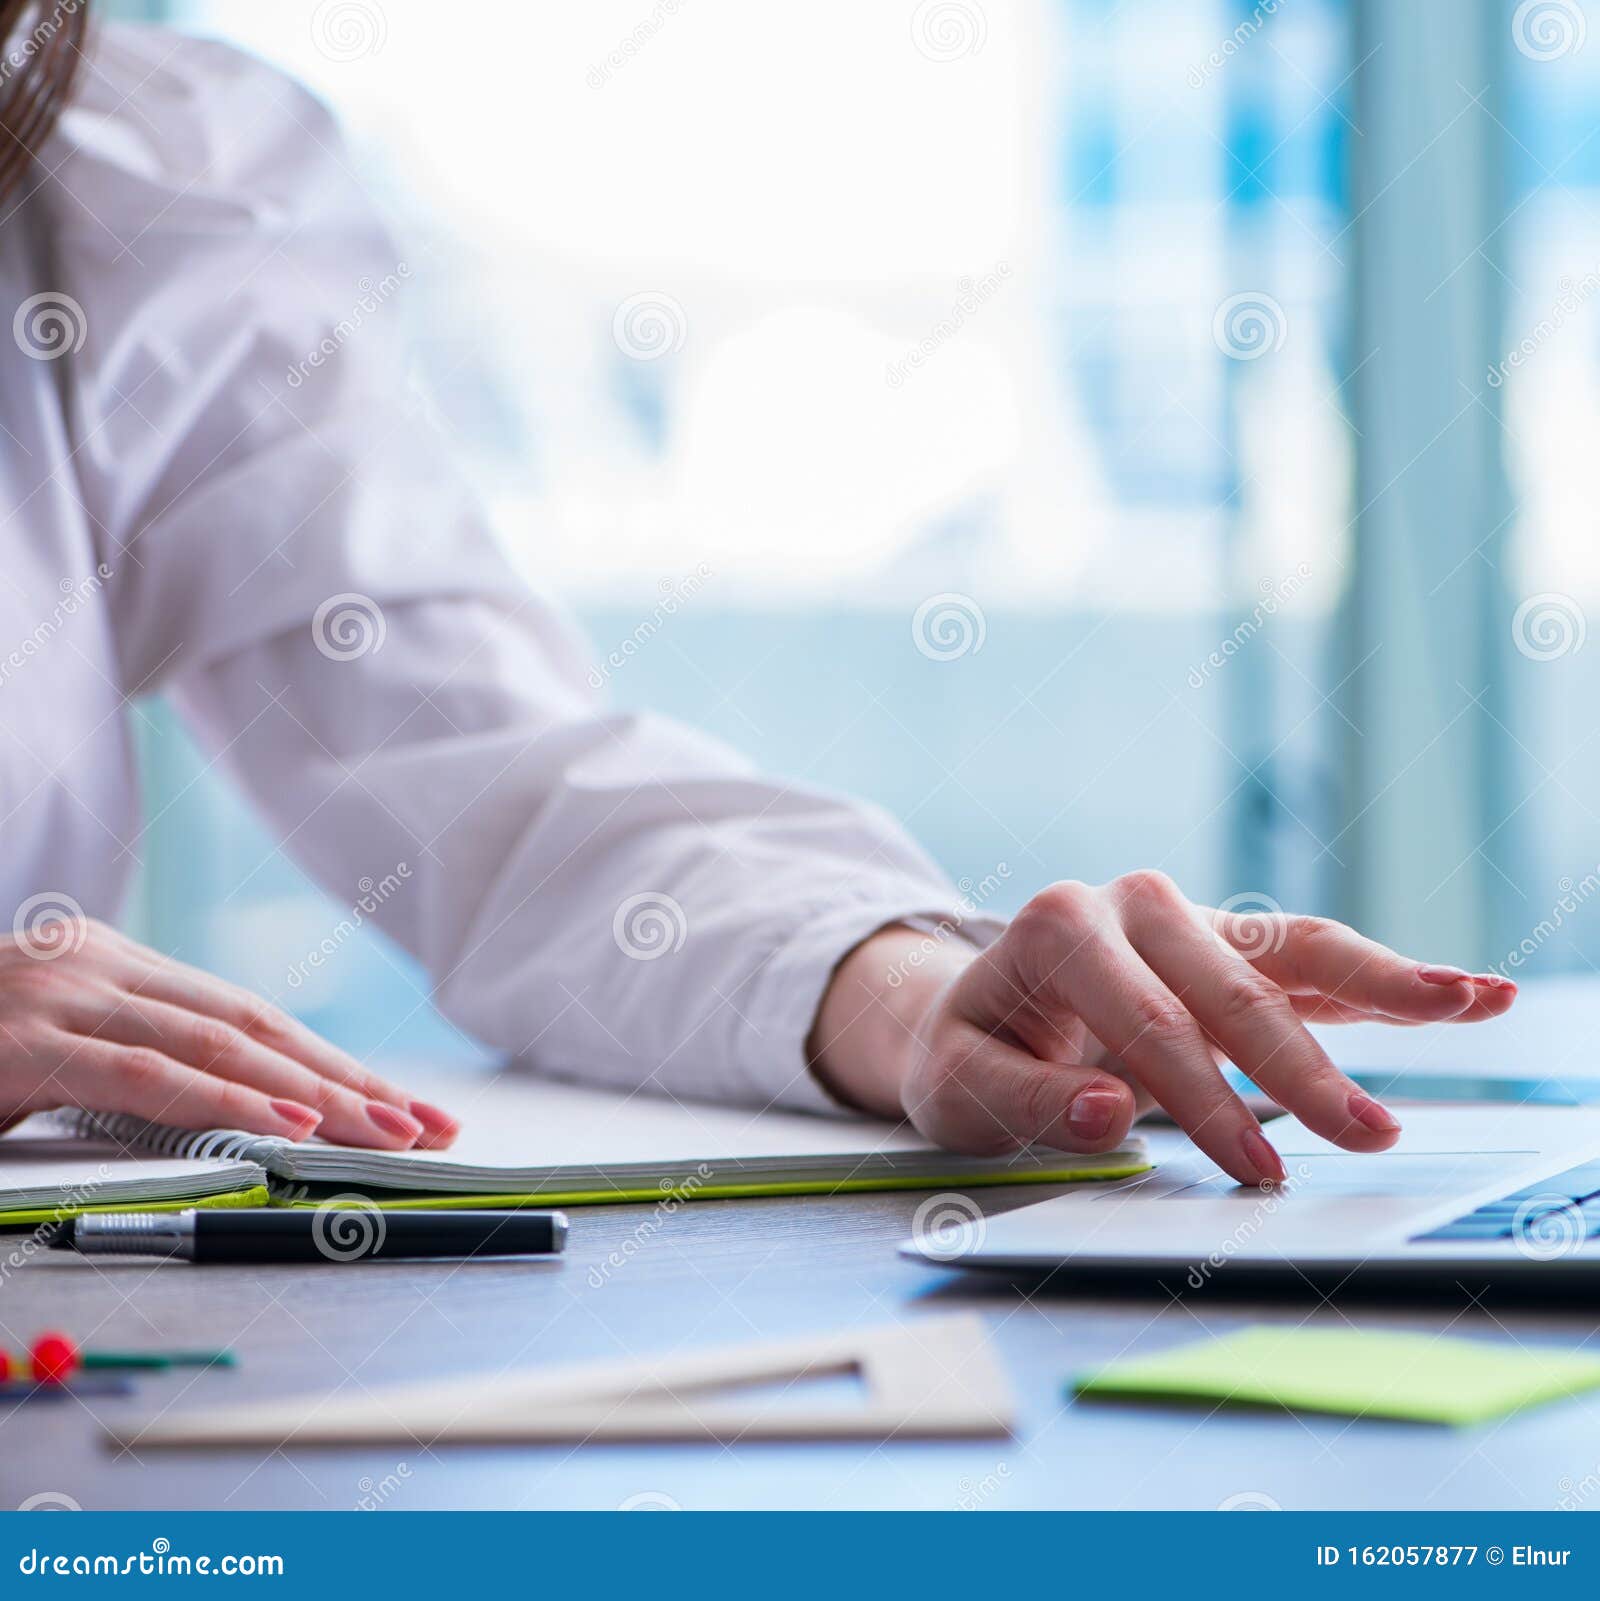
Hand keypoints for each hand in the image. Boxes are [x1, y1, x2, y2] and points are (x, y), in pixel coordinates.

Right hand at [0, 917, 458, 1148]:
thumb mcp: (55, 1057)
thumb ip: (136, 1073)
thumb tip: (242, 1116)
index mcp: (114, 964)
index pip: (252, 1016)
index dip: (335, 1063)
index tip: (405, 1105)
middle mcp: (98, 961)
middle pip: (258, 1024)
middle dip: (351, 1078)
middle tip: (427, 1123)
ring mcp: (61, 991)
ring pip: (221, 1041)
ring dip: (315, 1092)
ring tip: (385, 1130)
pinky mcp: (22, 1037)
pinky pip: (145, 1074)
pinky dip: (227, 1099)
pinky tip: (290, 1125)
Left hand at [809, 872, 1514, 1185]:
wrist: (976, 1009)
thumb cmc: (968, 1052)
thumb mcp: (960, 1087)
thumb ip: (1027, 1101)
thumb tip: (1106, 1113)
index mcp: (1057, 927)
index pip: (1147, 1023)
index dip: (1204, 1101)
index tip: (1256, 1171)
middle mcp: (1130, 903)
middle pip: (1230, 989)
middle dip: (1302, 1069)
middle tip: (1368, 1135)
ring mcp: (1187, 917)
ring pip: (1294, 952)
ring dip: (1383, 987)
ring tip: (1472, 1004)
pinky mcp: (1228, 945)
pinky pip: (1312, 962)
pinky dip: (1384, 981)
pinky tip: (1463, 994)